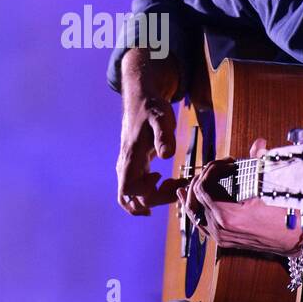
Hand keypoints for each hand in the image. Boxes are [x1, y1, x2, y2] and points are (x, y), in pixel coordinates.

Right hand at [116, 93, 183, 215]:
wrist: (141, 101)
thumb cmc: (152, 109)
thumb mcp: (161, 118)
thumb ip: (163, 136)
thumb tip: (166, 155)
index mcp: (130, 158)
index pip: (129, 190)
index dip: (146, 193)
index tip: (163, 179)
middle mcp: (125, 167)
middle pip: (131, 200)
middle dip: (156, 199)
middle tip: (177, 186)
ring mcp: (128, 170)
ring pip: (133, 199)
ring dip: (155, 200)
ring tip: (174, 186)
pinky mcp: (134, 169)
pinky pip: (138, 192)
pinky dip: (152, 195)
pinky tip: (168, 185)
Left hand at [177, 138, 301, 255]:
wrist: (296, 239)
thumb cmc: (287, 214)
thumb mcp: (273, 187)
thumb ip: (261, 162)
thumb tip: (259, 143)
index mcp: (228, 216)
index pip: (203, 187)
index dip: (210, 170)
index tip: (224, 162)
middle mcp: (220, 229)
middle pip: (195, 198)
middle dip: (201, 178)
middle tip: (216, 167)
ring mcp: (220, 237)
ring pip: (194, 213)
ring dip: (192, 193)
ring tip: (189, 182)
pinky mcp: (223, 240)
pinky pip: (200, 223)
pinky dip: (193, 209)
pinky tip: (186, 198)